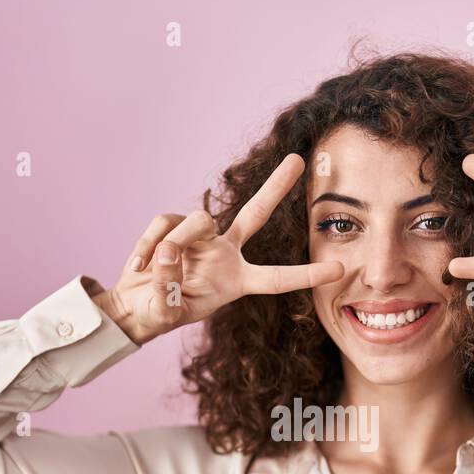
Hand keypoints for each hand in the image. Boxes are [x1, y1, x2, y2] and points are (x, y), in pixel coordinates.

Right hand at [101, 153, 343, 343]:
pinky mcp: (173, 226)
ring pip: (197, 221)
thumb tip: (167, 253)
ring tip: (153, 269)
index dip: (307, 275)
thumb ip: (168, 288)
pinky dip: (146, 245)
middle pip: (255, 214)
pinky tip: (137, 267)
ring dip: (175, 243)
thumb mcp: (166, 311)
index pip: (276, 278)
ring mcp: (201, 237)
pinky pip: (163, 224)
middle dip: (275, 186)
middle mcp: (225, 253)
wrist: (134, 305)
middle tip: (298, 160)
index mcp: (236, 281)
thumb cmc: (158, 313)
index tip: (340, 269)